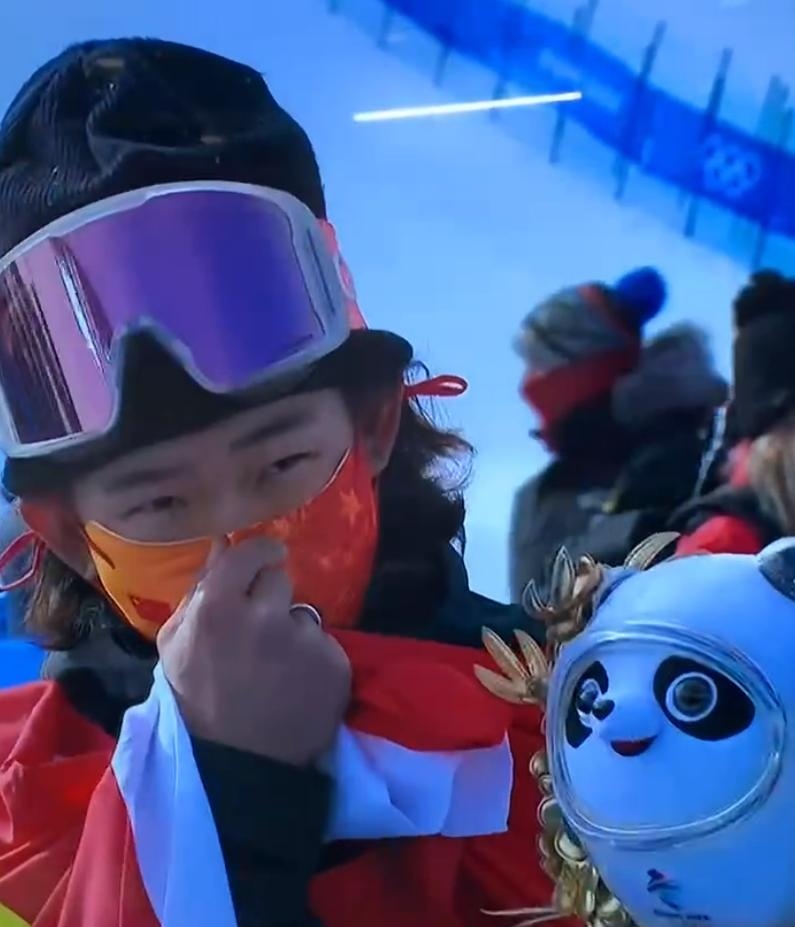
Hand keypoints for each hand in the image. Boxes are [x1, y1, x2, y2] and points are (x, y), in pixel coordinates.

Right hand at [158, 536, 350, 765]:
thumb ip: (198, 591)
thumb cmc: (197, 702)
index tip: (263, 560)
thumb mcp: (176, 645)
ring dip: (293, 631)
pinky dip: (315, 660)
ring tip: (277, 667)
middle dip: (271, 598)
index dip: (258, 554)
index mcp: (217, 608)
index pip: (251, 551)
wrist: (240, 767)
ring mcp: (304, 640)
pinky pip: (326, 645)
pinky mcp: (335, 663)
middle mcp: (265, 616)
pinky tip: (297, 684)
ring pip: (304, 614)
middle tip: (260, 630)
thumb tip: (222, 544)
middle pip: (280, 579)